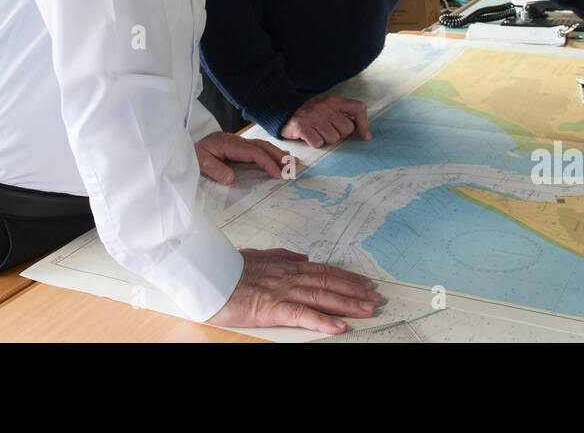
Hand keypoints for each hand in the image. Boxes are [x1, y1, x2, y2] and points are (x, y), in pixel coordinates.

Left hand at [195, 131, 291, 184]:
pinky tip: (282, 156)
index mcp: (230, 145)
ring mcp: (240, 143)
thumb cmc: (195, 155)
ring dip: (279, 154)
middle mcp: (237, 141)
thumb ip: (215, 170)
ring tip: (294, 162)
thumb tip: (231, 179)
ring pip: (263, 146)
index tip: (278, 175)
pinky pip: (259, 148)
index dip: (267, 163)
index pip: (254, 153)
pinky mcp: (240, 147)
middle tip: (293, 168)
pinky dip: (272, 152)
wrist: (188, 146)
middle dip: (279, 157)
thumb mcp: (200, 162)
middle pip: (263, 146)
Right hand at [206, 248, 382, 334]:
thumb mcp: (257, 256)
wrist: (206, 276)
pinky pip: (302, 315)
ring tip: (368, 310)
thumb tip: (303, 256)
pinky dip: (323, 321)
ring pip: (322, 297)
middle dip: (355, 291)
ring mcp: (282, 291)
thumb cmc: (227, 268)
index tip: (365, 283)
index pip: (324, 271)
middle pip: (329, 283)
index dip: (347, 277)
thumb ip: (281, 256)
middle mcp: (289, 276)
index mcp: (286, 266)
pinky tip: (339, 327)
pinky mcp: (272, 309)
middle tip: (377, 298)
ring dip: (348, 304)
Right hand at [280, 94, 369, 147]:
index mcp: (334, 100)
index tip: (365, 137)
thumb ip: (346, 117)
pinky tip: (309, 136)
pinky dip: (314, 143)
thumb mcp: (330, 109)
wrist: (284, 110)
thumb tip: (365, 134)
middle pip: (347, 129)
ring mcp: (313, 116)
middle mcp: (325, 106)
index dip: (364, 124)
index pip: (358, 108)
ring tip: (317, 132)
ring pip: (333, 138)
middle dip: (340, 134)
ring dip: (326, 139)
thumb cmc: (312, 114)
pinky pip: (318, 143)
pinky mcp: (302, 126)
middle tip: (329, 130)